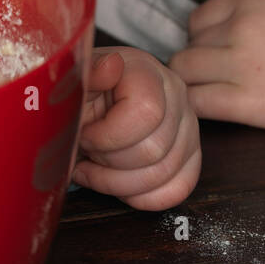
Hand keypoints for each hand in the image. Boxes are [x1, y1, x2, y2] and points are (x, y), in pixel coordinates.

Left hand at [71, 47, 200, 209]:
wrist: (90, 101)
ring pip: (165, 174)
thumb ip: (89, 73)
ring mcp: (188, 125)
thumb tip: (111, 66)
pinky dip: (142, 197)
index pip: (146, 113)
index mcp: (147, 71)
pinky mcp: (190, 154)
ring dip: (119, 183)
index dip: (108, 136)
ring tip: (94, 169)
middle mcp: (176, 94)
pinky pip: (178, 189)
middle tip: (86, 151)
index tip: (84, 134)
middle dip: (109, 161)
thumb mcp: (73, 80)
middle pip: (154, 150)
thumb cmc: (80, 93)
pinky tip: (118, 185)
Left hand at [170, 0, 264, 134]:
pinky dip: (197, 107)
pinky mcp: (250, 103)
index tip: (216, 52)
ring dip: (193, 83)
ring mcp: (242, 64)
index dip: (203, 37)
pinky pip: (198, 102)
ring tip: (214, 94)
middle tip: (217, 77)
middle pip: (189, 44)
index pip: (199, 16)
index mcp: (251, 1)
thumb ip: (252, 0)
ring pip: (184, 71)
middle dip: (198, 61)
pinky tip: (215, 111)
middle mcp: (240, 28)